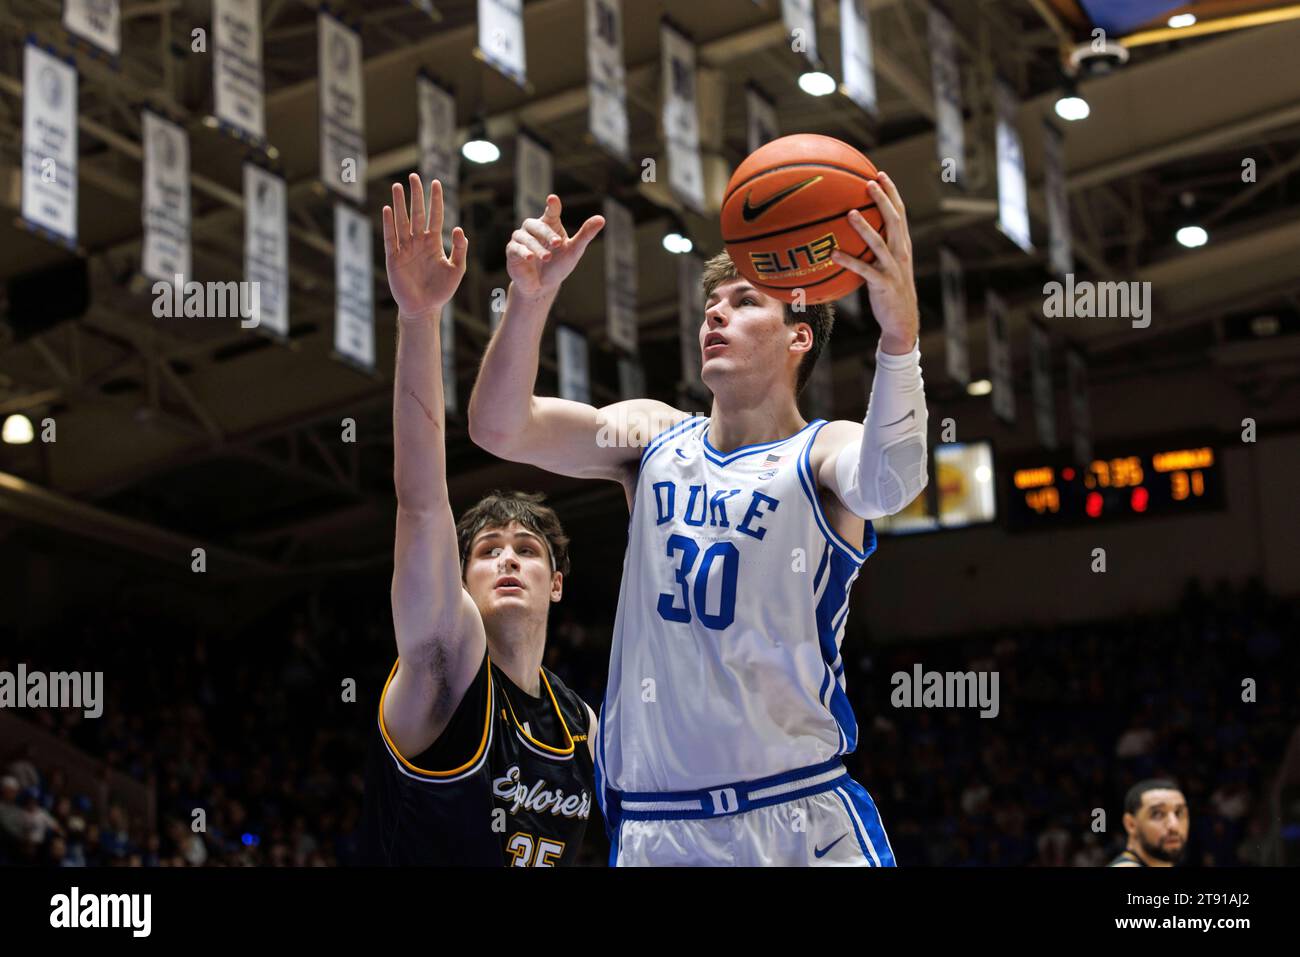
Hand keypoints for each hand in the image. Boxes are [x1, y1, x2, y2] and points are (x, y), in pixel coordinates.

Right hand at [382, 173, 467, 321]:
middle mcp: (418, 242)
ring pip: (402, 221)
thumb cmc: (441, 290)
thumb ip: (460, 250)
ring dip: (399, 204)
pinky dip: (389, 223)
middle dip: (416, 195)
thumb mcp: (456, 270)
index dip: (435, 200)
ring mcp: (405, 248)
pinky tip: (388, 209)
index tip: (436, 183)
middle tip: (414, 176)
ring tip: (397, 186)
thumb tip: (459, 229)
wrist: (424, 308)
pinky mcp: (393, 258)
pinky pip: (390, 238)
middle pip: (417, 214)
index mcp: (434, 243)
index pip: (435, 217)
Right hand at [506, 194, 604, 300]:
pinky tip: (530, 258)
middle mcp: (533, 229)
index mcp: (549, 225)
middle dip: (547, 234)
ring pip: (526, 238)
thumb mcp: (574, 250)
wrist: (542, 286)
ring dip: (537, 247)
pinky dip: (523, 252)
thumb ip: (585, 235)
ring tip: (547, 258)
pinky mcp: (512, 252)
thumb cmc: (558, 265)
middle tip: (558, 243)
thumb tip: (602, 219)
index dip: (552, 206)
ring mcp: (521, 239)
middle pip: (538, 225)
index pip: (551, 212)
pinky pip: (515, 248)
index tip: (552, 199)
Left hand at [830, 172, 919, 354]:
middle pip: (893, 220)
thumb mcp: (886, 265)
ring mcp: (893, 268)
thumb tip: (852, 232)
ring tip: (850, 213)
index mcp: (902, 245)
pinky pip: (864, 270)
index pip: (899, 212)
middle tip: (869, 182)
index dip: (891, 193)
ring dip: (864, 228)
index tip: (880, 174)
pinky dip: (849, 261)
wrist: (901, 319)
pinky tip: (833, 254)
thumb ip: (875, 248)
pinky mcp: (883, 284)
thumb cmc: (888, 290)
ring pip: (879, 243)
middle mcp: (900, 252)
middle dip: (883, 199)